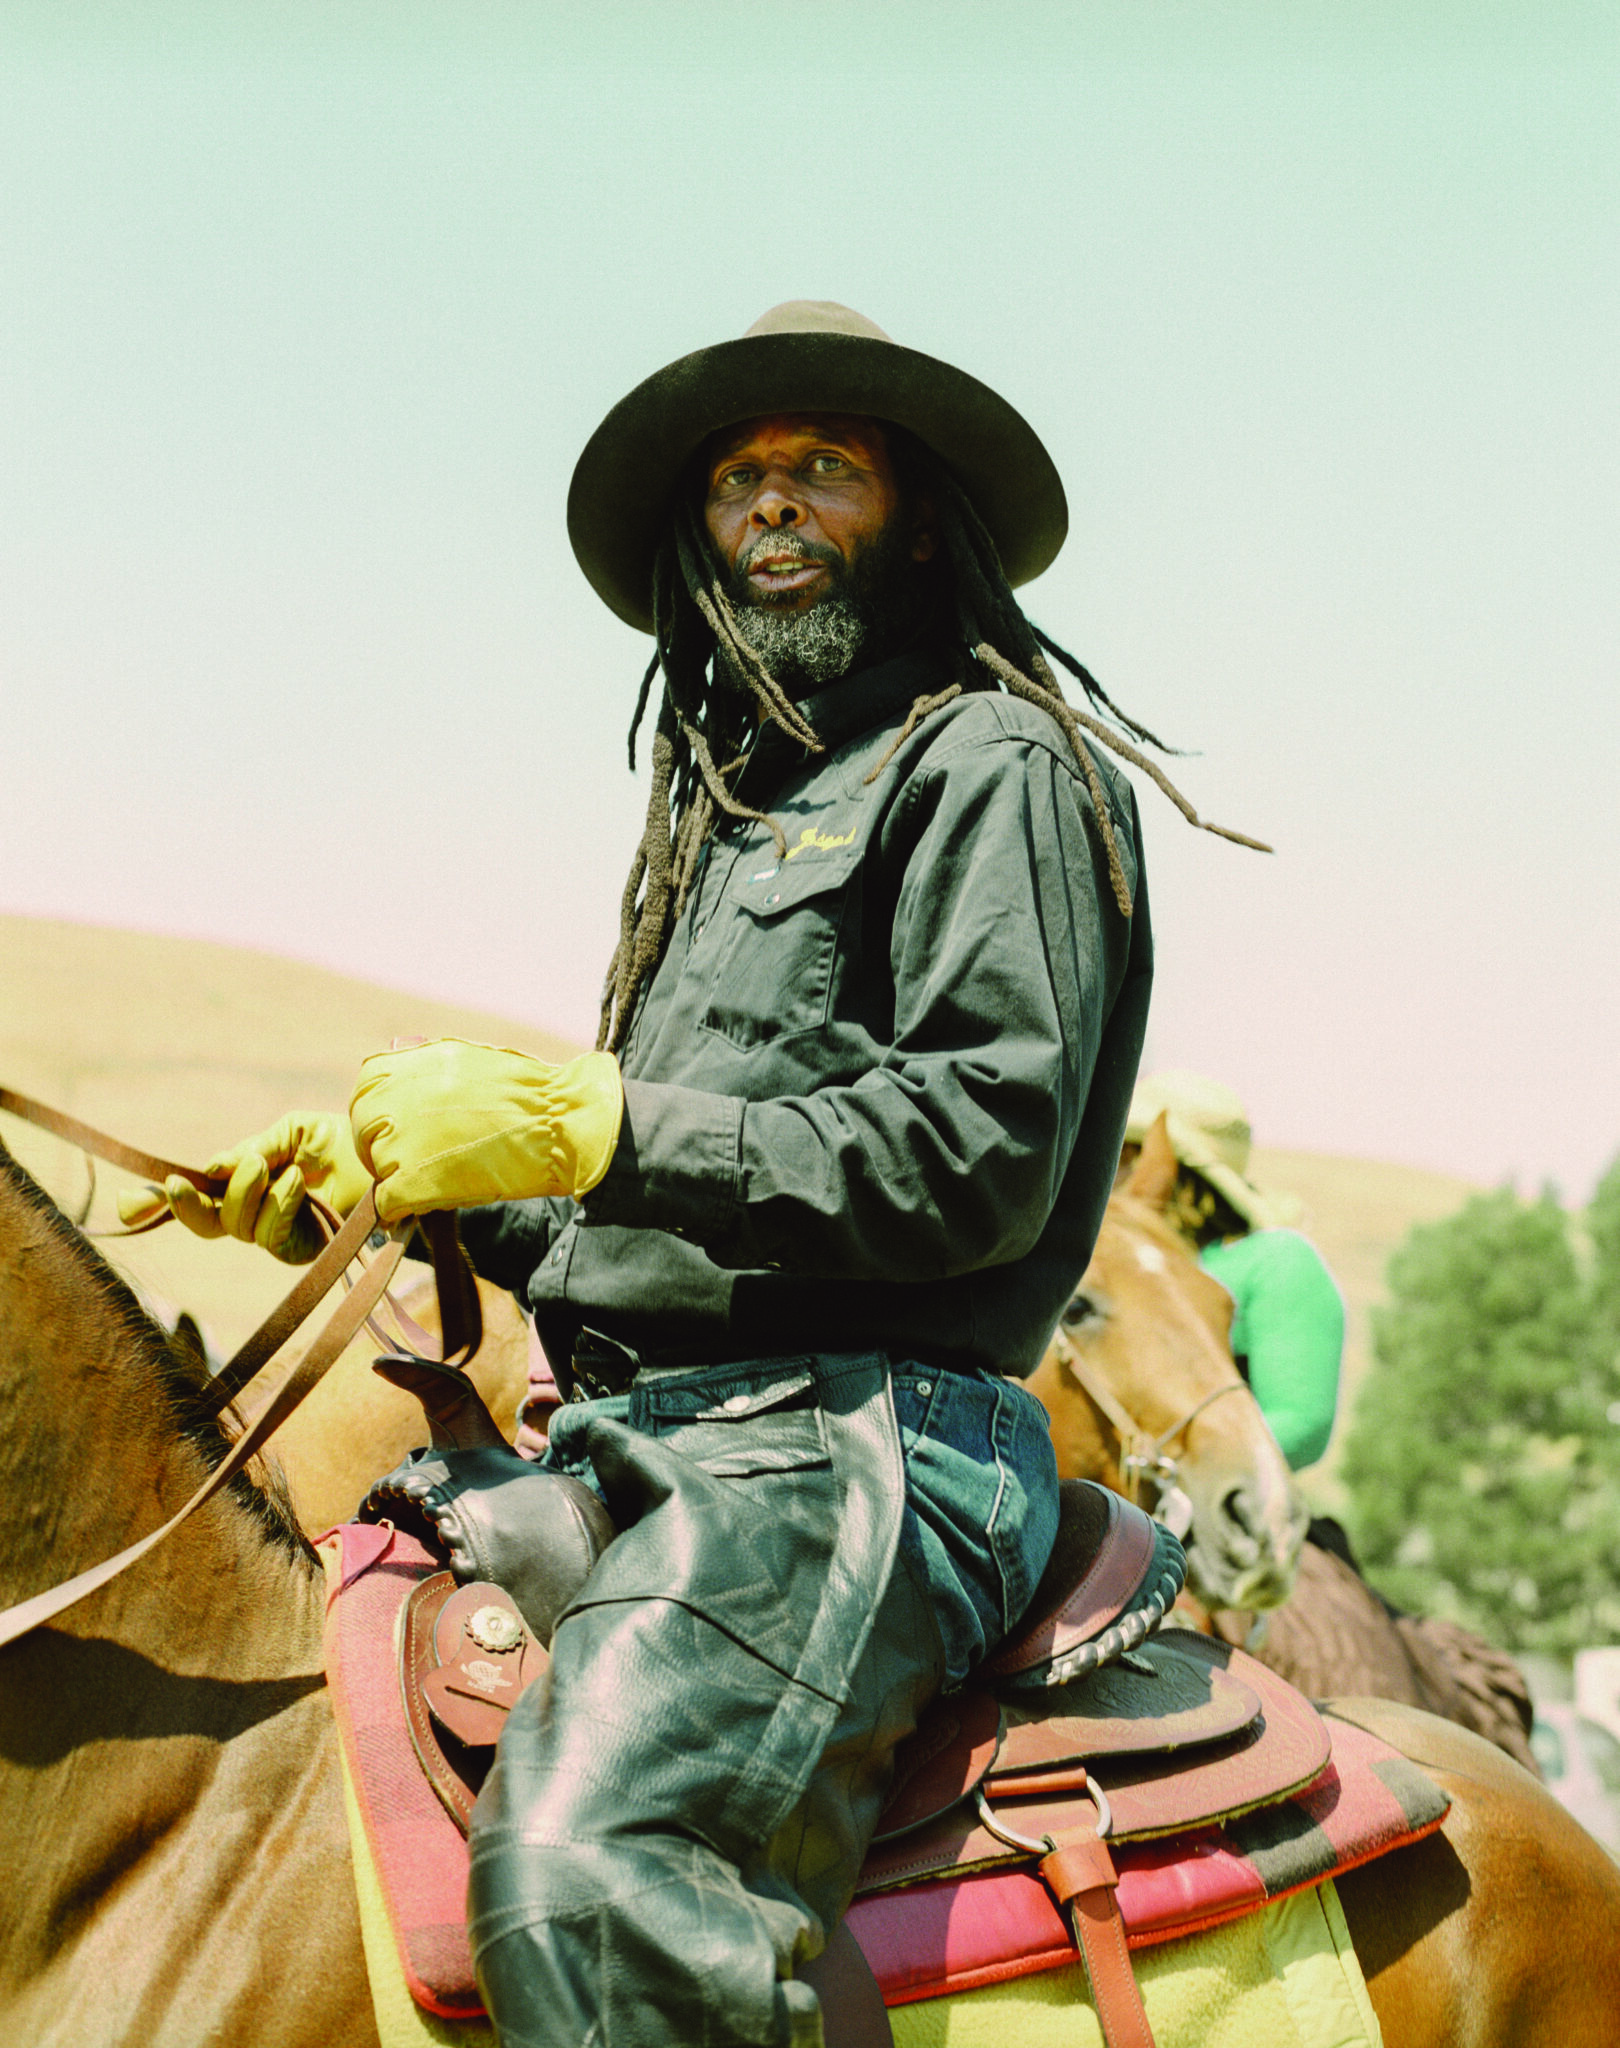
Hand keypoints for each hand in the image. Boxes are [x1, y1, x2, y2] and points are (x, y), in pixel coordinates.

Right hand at [115, 1110, 369, 1263]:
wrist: (388, 1155)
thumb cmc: (343, 1140)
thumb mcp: (287, 1133)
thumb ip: (247, 1150)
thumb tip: (208, 1170)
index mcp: (248, 1183)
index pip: (197, 1199)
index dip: (160, 1205)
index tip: (128, 1206)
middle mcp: (257, 1213)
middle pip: (204, 1224)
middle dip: (188, 1205)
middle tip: (181, 1182)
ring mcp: (278, 1234)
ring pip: (234, 1227)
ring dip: (246, 1192)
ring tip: (273, 1165)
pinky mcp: (303, 1250)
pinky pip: (271, 1234)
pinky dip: (279, 1203)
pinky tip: (298, 1180)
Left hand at [349, 1038, 623, 1224]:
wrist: (559, 1124)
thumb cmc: (524, 1095)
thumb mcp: (464, 1061)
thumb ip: (423, 1070)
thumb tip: (398, 1081)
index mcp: (408, 1066)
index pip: (365, 1091)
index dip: (377, 1115)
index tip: (394, 1129)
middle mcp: (397, 1098)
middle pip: (363, 1130)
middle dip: (378, 1147)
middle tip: (407, 1162)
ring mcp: (403, 1140)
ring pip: (377, 1166)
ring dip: (396, 1176)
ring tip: (430, 1180)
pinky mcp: (415, 1181)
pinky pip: (387, 1201)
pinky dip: (398, 1209)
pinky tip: (418, 1207)